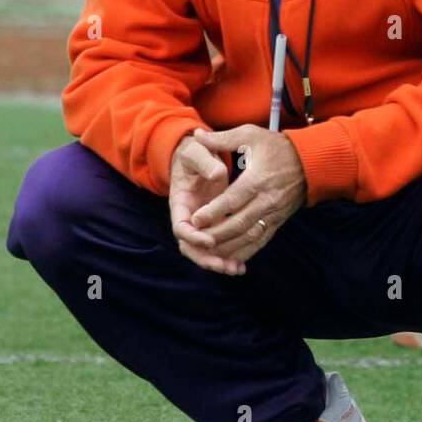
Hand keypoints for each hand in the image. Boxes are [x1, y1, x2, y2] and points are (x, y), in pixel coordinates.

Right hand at [168, 132, 245, 276]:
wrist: (199, 155)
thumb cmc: (195, 152)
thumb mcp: (196, 151)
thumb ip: (205, 161)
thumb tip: (218, 175)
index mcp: (180, 203)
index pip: (180, 227)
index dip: (193, 236)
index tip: (209, 241)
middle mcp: (189, 218)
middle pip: (190, 247)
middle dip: (206, 259)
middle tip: (224, 266)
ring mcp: (201, 224)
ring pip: (205, 251)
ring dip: (219, 262)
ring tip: (236, 270)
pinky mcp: (214, 225)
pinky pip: (219, 246)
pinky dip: (228, 256)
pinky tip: (241, 266)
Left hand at [190, 124, 306, 262]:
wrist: (311, 161)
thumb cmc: (277, 147)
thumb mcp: (250, 135)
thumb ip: (222, 138)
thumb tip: (197, 135)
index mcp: (258, 179)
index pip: (233, 199)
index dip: (214, 211)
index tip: (195, 220)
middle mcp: (267, 200)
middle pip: (240, 223)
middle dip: (217, 234)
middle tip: (196, 238)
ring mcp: (274, 214)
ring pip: (249, 236)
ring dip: (229, 247)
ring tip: (208, 252)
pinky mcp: (278, 222)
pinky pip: (261, 241)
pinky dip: (245, 252)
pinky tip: (229, 259)